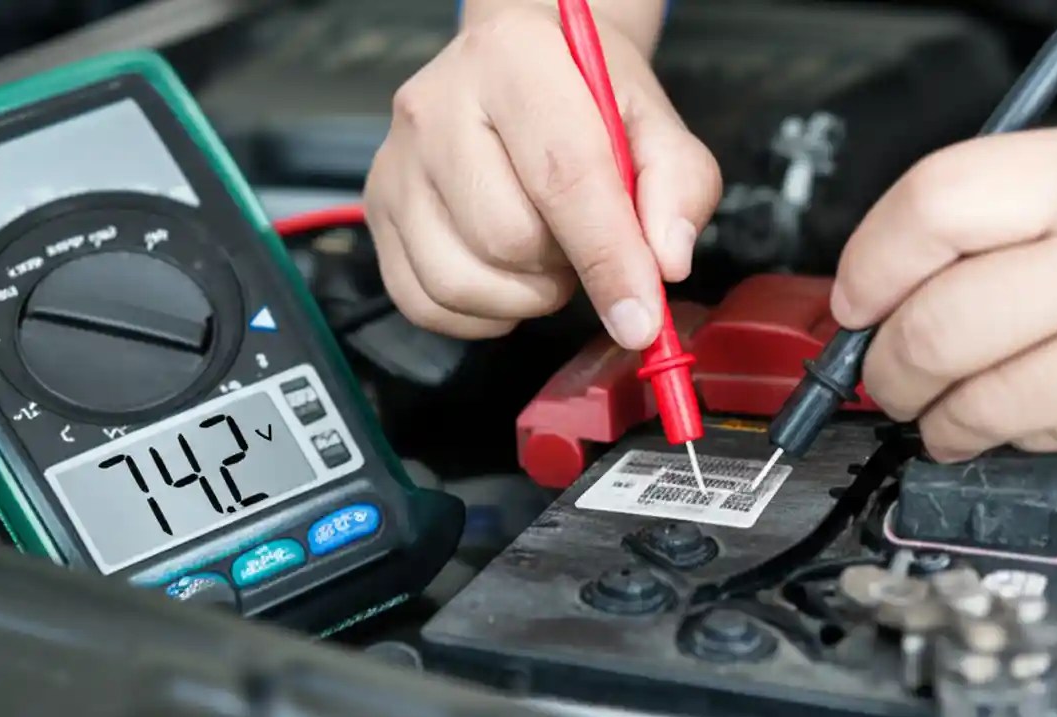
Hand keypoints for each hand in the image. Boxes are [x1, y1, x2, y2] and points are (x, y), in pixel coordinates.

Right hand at [364, 1, 720, 348]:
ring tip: (547, 253)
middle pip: (508, 239)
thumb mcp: (654, 123)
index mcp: (516, 58)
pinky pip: (426, 304)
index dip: (608, 258)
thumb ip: (678, 185)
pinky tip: (508, 276)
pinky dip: (481, 313)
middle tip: (584, 241)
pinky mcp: (378, 210)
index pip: (563, 176)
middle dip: (565, 268)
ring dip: (524, 295)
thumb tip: (665, 263)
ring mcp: (396, 162)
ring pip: (462, 281)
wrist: (523, 69)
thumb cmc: (586, 96)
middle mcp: (438, 105)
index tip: (641, 318)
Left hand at [833, 121, 1056, 480]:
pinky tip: (1042, 415)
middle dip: (886, 368)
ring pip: (989, 396)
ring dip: (945, 422)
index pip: (934, 203)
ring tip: (943, 418)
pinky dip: (1029, 436)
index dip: (870, 261)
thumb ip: (1014, 225)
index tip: (852, 300)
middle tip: (884, 377)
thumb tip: (895, 285)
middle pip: (939, 318)